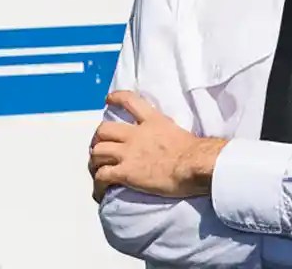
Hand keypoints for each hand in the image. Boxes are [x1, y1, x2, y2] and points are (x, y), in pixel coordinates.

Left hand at [89, 90, 227, 198]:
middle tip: (99, 148)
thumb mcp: (180, 133)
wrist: (194, 165)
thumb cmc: (196, 153)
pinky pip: (102, 176)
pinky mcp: (126, 172)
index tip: (107, 100)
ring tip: (97, 171)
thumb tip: (175, 143)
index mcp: (152, 121)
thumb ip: (169, 133)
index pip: (129, 101)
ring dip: (95, 162)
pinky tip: (100, 192)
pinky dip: (98, 185)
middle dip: (97, 140)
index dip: (115, 98)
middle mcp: (136, 134)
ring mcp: (129, 153)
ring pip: (98, 152)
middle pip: (104, 130)